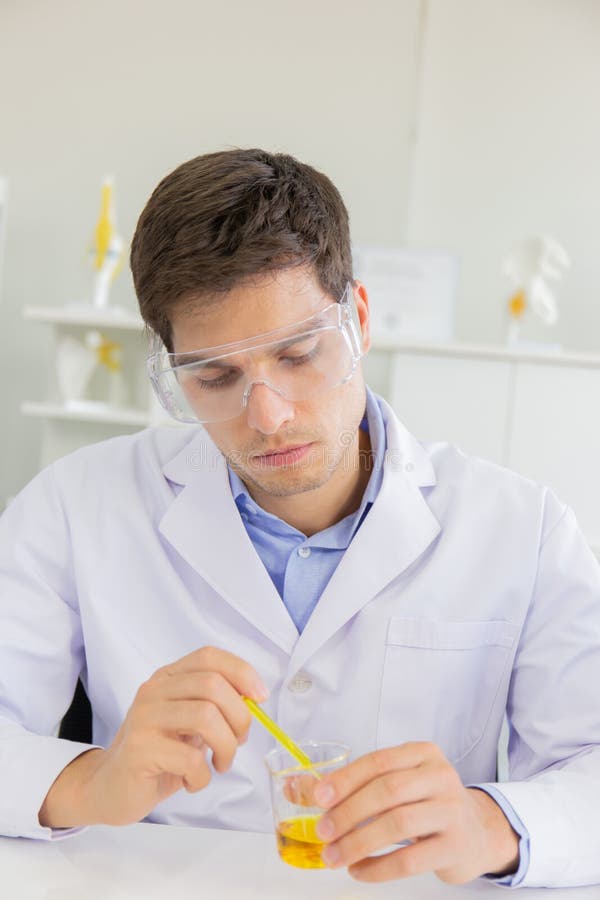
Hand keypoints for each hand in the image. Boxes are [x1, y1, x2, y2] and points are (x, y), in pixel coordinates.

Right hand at [40, 646, 266, 827]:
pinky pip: (190, 758)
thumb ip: (215, 706)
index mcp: (168, 678)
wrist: (111, 788)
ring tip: (220, 763)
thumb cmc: (159, 755)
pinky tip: (193, 781)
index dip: (241, 672)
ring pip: (206, 717)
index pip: (209, 656)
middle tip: (238, 742)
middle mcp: (154, 690)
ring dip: (226, 747)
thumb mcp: (189, 723)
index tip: (259, 697)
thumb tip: (253, 698)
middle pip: (213, 685)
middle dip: (240, 717)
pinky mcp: (138, 749)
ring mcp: (144, 718)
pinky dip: (203, 775)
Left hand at [313, 742, 519, 883]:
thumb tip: (295, 787)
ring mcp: (452, 810)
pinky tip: (359, 871)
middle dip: (348, 812)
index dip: (346, 779)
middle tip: (322, 832)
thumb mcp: (400, 783)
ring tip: (333, 857)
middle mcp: (441, 776)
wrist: (478, 833)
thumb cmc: (427, 804)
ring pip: (398, 824)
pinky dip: (378, 867)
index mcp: (423, 753)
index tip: (318, 799)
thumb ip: (355, 785)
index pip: (378, 761)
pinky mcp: (456, 846)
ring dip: (359, 842)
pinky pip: (410, 859)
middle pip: (387, 791)